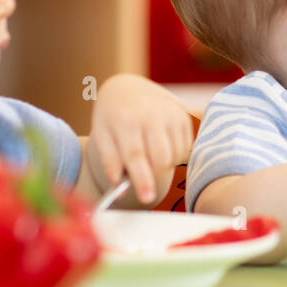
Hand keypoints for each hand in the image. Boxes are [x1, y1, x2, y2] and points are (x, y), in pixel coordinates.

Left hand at [87, 75, 192, 204]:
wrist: (128, 88)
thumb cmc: (112, 116)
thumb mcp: (102, 135)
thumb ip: (110, 161)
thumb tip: (119, 187)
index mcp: (126, 120)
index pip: (136, 156)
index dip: (142, 180)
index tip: (145, 198)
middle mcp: (152, 114)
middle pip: (161, 158)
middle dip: (154, 176)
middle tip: (145, 181)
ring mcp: (171, 114)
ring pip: (175, 155)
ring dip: (163, 165)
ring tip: (148, 157)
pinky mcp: (183, 116)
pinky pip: (184, 148)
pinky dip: (173, 156)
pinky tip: (159, 148)